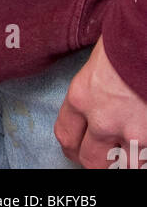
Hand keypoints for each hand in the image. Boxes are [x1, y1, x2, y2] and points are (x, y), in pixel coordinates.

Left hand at [54, 35, 146, 168]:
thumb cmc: (127, 38)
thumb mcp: (99, 59)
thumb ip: (94, 85)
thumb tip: (98, 92)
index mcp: (81, 95)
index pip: (65, 133)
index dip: (72, 144)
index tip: (76, 145)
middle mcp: (100, 119)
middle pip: (87, 158)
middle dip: (91, 159)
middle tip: (97, 155)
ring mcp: (128, 132)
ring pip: (114, 168)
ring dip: (117, 164)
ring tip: (120, 157)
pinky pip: (139, 163)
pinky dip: (138, 159)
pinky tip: (139, 149)